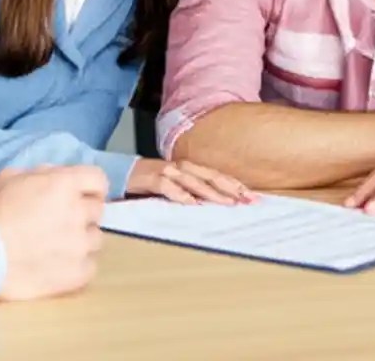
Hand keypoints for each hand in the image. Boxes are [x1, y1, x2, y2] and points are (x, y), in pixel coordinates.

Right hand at [0, 166, 107, 301]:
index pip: (98, 179)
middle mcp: (77, 212)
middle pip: (97, 209)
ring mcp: (80, 245)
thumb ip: (38, 174)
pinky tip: (57, 265)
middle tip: (59, 222)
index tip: (80, 195)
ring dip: (80, 240)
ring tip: (55, 246)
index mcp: (63, 184)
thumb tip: (53, 176)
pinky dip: (78, 265)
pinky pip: (90, 266)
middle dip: (81, 213)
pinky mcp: (77, 273)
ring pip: (95, 238)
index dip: (89, 187)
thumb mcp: (7, 179)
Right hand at [126, 158, 255, 204]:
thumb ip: (194, 193)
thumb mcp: (176, 187)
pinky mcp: (150, 178)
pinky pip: (167, 186)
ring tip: (227, 203)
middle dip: (231, 188)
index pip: (217, 176)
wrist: (120, 173)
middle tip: (248, 201)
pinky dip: (180, 194)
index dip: (236, 186)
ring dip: (211, 192)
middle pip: (210, 176)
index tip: (254, 198)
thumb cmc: (150, 183)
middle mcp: (181, 167)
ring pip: (193, 180)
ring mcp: (166, 171)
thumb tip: (217, 207)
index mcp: (189, 169)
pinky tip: (191, 203)